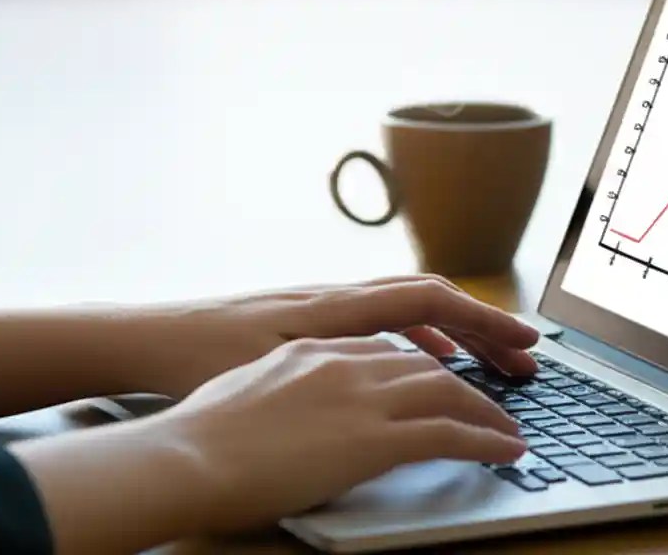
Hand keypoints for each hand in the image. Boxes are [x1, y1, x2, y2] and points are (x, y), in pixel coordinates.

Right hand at [11, 335, 527, 553]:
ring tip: (511, 423)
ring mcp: (360, 392)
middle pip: (429, 355)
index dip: (430, 347)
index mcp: (315, 342)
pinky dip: (485, 439)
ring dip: (486, 405)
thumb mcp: (249, 389)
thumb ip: (291, 388)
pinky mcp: (372, 436)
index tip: (454, 360)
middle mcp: (344, 355)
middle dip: (475, 362)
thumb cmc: (199, 431)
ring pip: (446, 388)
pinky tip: (507, 450)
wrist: (184, 453)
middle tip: (507, 376)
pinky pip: (449, 432)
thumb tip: (303, 409)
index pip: (391, 334)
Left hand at [126, 275, 539, 399]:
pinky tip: (425, 361)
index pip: (428, 301)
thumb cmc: (198, 358)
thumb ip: (338, 366)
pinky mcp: (309, 319)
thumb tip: (405, 372)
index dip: (483, 320)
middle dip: (484, 326)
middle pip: (430, 298)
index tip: (524, 344)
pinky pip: (382, 320)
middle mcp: (335, 296)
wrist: (143, 339)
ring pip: (408, 308)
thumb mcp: (270, 369)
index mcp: (334, 305)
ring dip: (455, 332)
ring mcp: (323, 304)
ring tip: (488, 362)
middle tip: (524, 360)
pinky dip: (418, 337)